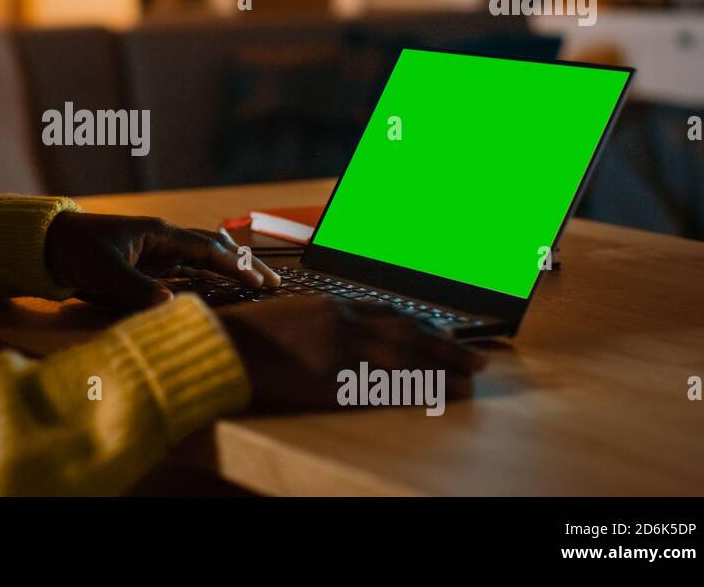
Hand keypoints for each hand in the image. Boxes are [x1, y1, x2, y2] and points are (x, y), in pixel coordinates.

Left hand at [44, 212, 279, 309]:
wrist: (46, 243)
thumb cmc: (73, 251)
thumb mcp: (102, 271)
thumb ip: (136, 288)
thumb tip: (171, 304)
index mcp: (158, 234)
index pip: (208, 250)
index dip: (236, 266)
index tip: (261, 282)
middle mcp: (162, 240)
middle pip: (213, 249)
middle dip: (243, 264)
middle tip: (272, 282)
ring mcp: (155, 250)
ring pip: (202, 257)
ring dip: (228, 267)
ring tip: (255, 280)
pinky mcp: (145, 263)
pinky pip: (184, 267)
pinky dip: (206, 274)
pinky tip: (217, 284)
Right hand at [217, 296, 486, 412]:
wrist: (225, 345)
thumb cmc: (248, 334)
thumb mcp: (290, 316)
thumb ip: (319, 321)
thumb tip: (339, 331)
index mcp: (332, 307)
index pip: (389, 313)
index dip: (421, 324)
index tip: (442, 331)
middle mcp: (345, 324)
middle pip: (409, 334)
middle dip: (446, 345)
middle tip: (477, 357)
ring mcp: (343, 351)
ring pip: (407, 359)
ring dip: (443, 368)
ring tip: (470, 377)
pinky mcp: (337, 378)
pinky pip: (386, 386)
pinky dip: (415, 390)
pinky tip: (435, 395)